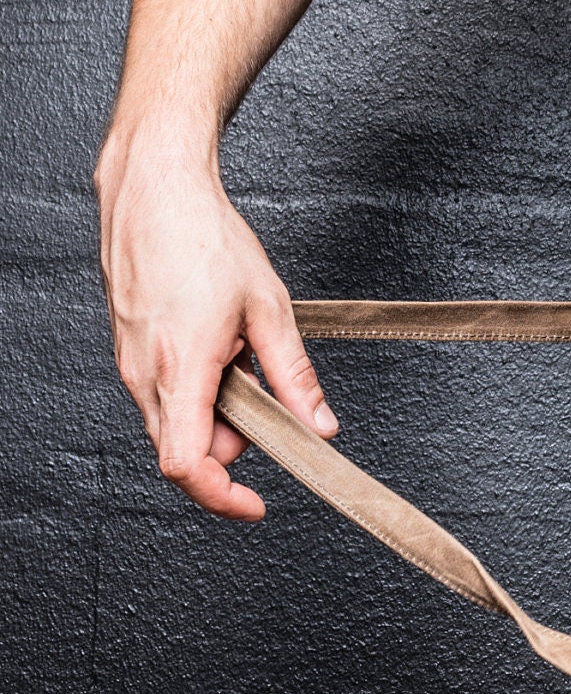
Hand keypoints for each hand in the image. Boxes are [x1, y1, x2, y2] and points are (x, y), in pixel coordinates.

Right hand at [96, 140, 336, 520]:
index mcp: (180, 370)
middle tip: (263, 396)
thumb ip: (295, 376)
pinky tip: (215, 345)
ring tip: (237, 355)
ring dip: (213, 412)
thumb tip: (319, 424)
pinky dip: (195, 388)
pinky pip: (162, 393)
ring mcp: (129, 362)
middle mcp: (143, 374)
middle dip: (230, 444)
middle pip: (184, 450)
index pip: (186, 466)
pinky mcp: (127, 348)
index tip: (254, 504)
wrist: (155, 190)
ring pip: (173, 422)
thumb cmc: (204, 238)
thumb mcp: (269, 309)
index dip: (221, 498)